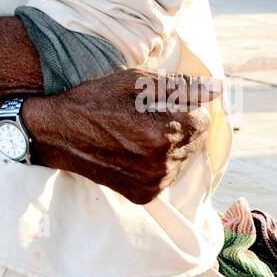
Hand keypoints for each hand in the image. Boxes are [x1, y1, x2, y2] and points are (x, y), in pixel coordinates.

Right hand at [23, 69, 217, 204]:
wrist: (59, 133)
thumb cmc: (96, 100)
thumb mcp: (136, 82)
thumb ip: (181, 86)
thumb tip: (217, 88)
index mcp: (163, 132)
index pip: (202, 119)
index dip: (185, 106)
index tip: (164, 101)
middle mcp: (161, 163)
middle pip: (196, 140)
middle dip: (180, 125)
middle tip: (149, 115)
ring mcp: (153, 183)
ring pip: (184, 159)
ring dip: (172, 145)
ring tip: (140, 132)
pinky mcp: (144, 195)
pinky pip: (167, 176)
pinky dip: (158, 163)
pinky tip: (135, 150)